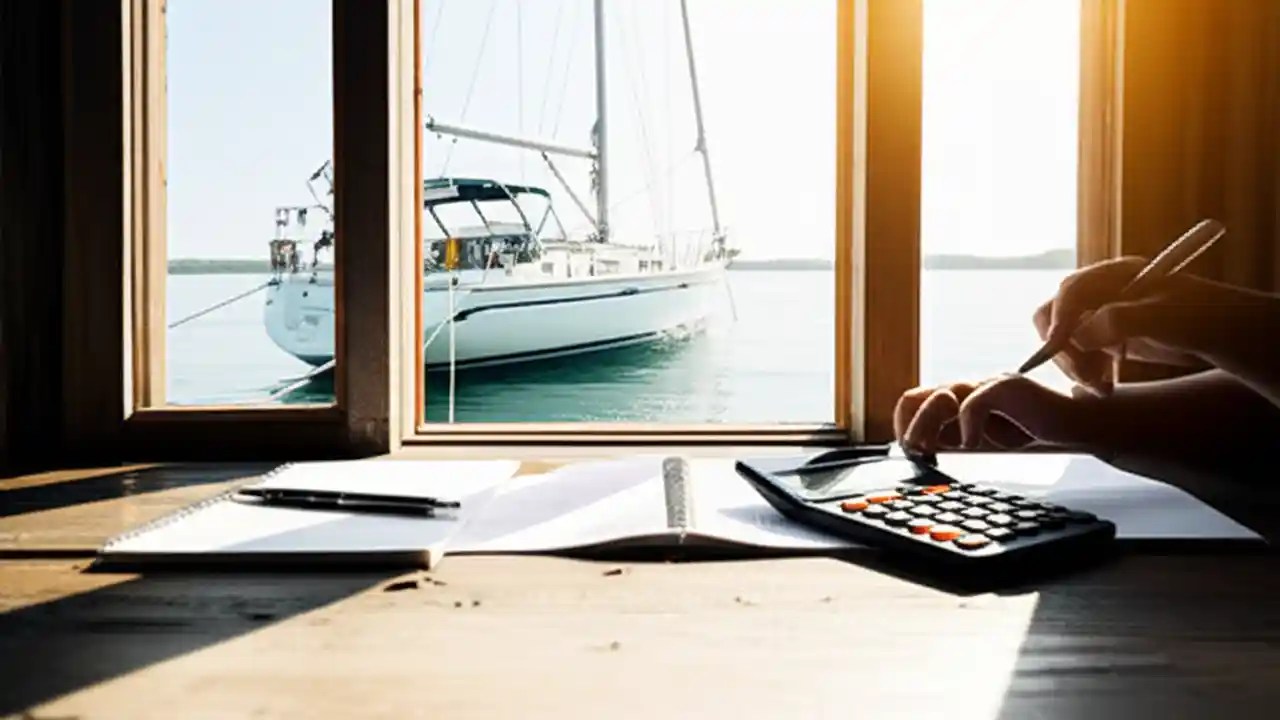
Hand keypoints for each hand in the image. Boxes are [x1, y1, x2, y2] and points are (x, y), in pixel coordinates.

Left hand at [894, 374, 1093, 452]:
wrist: (1072, 422)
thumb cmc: (1025, 428)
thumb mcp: (978, 437)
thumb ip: (949, 437)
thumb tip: (916, 447)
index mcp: (955, 395)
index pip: (912, 401)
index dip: (904, 426)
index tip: (911, 450)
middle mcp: (965, 386)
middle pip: (915, 397)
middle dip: (910, 427)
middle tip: (920, 450)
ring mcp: (985, 383)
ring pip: (938, 397)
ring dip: (929, 428)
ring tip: (938, 447)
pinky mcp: (1006, 387)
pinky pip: (972, 405)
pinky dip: (968, 430)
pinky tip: (976, 443)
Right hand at [1032, 257, 1209, 391]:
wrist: (1228, 333)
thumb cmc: (1206, 318)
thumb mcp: (1167, 317)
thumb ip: (1120, 320)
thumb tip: (1077, 335)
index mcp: (1117, 275)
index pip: (1071, 291)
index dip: (1059, 319)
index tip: (1055, 348)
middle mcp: (1104, 291)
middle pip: (1057, 315)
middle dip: (1065, 349)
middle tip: (1087, 379)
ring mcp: (1103, 314)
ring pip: (1065, 339)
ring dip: (1075, 366)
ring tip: (1102, 389)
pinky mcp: (1107, 336)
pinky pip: (1079, 354)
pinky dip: (1086, 372)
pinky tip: (1105, 386)